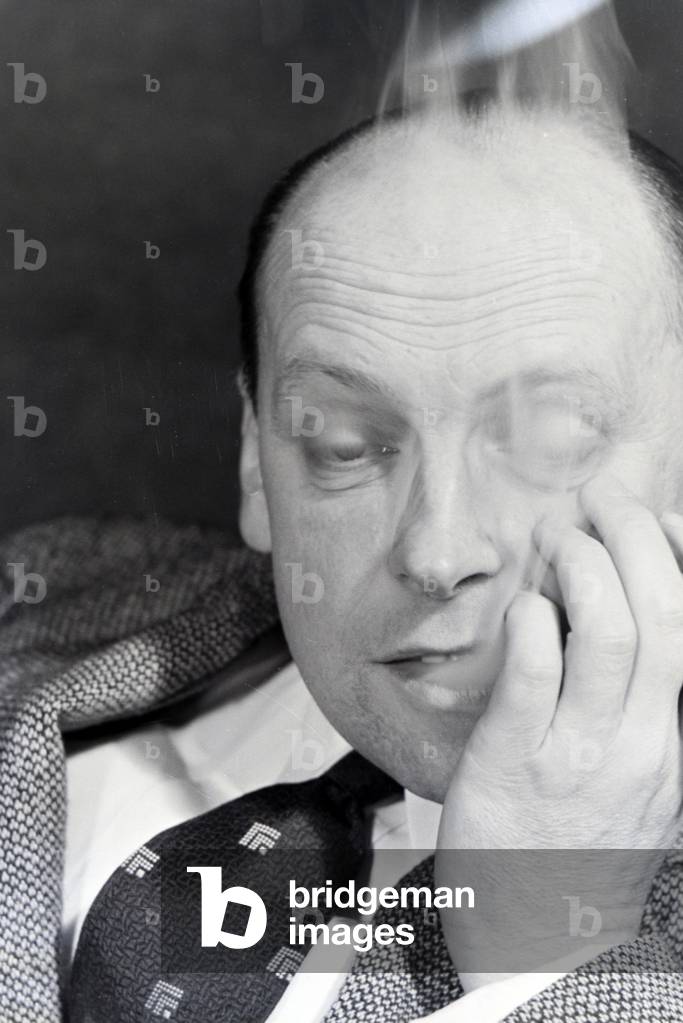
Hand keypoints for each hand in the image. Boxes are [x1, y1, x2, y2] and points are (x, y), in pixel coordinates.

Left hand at [435, 473, 682, 982]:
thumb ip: (639, 701)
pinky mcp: (514, 763)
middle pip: (659, 619)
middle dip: (634, 540)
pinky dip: (534, 625)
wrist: (536, 933)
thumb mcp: (635, 776)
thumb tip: (627, 611)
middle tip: (601, 499)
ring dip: (584, 569)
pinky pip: (533, 677)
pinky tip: (527, 605)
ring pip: (609, 638)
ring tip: (560, 536)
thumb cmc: (577, 839)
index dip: (673, 560)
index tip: (652, 514)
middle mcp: (644, 745)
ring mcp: (581, 756)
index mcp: (673, 741)